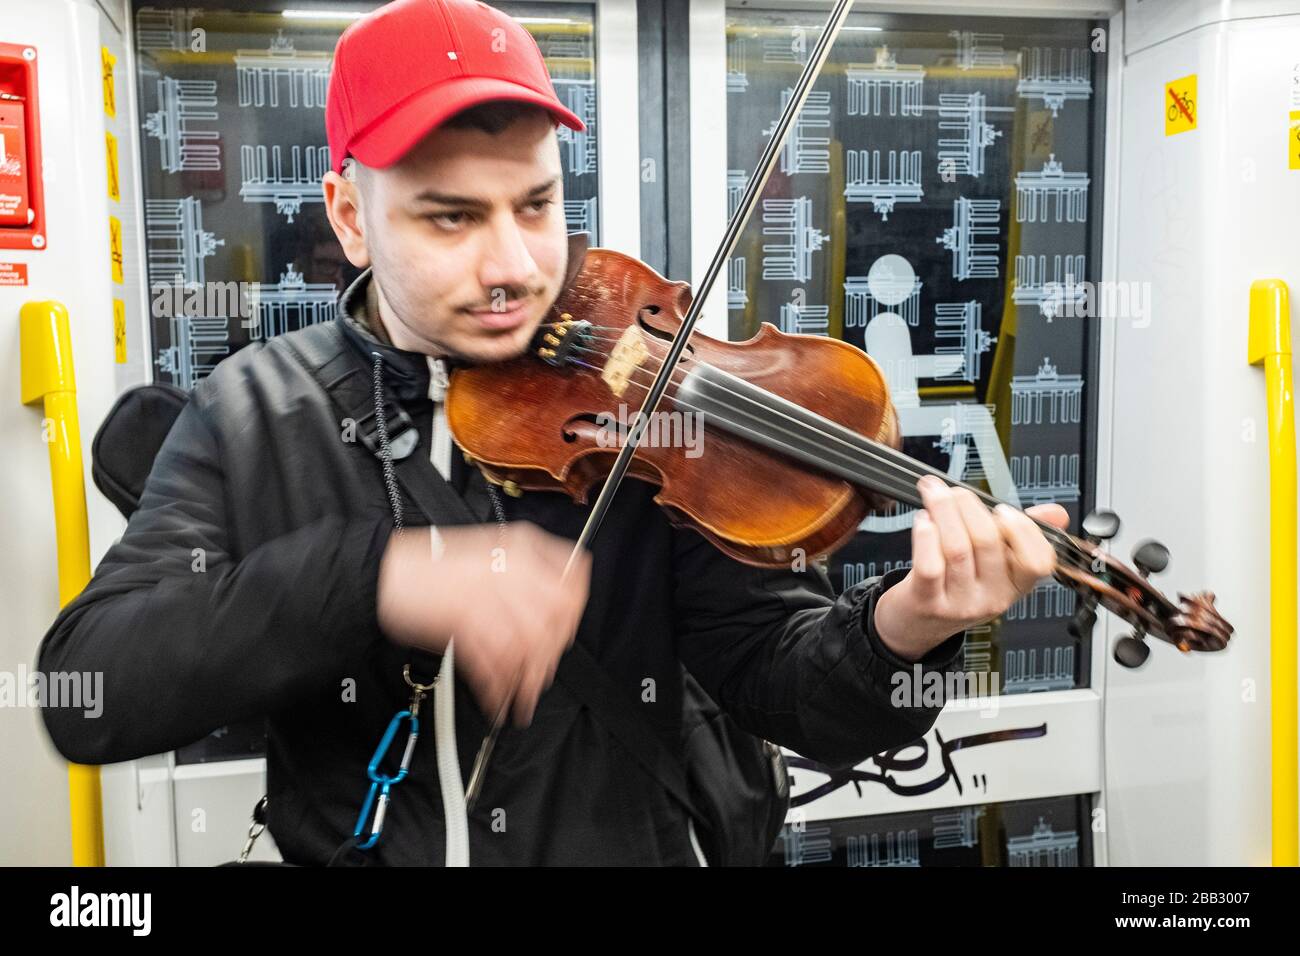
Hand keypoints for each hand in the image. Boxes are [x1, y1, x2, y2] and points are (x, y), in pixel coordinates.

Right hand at [377, 522, 591, 726]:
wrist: (388, 574)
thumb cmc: (435, 566)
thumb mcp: (493, 551)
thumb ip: (531, 572)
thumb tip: (558, 607)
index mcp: (521, 545)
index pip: (573, 577)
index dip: (574, 609)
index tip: (568, 630)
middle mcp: (510, 568)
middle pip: (555, 619)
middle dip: (552, 654)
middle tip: (543, 672)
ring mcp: (488, 594)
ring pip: (527, 646)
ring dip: (526, 681)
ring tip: (521, 699)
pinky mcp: (464, 621)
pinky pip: (493, 663)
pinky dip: (497, 690)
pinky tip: (497, 701)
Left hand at [873, 475, 1070, 662]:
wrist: (919, 623)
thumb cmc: (957, 584)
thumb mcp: (996, 565)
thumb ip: (1022, 534)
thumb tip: (1056, 513)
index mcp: (1016, 585)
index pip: (1038, 561)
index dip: (1022, 529)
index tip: (1002, 510)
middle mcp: (992, 597)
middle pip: (988, 541)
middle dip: (968, 505)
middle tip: (953, 492)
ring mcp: (960, 602)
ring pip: (957, 547)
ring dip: (943, 511)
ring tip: (934, 496)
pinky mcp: (927, 601)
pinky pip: (929, 564)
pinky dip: (925, 535)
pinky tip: (923, 521)